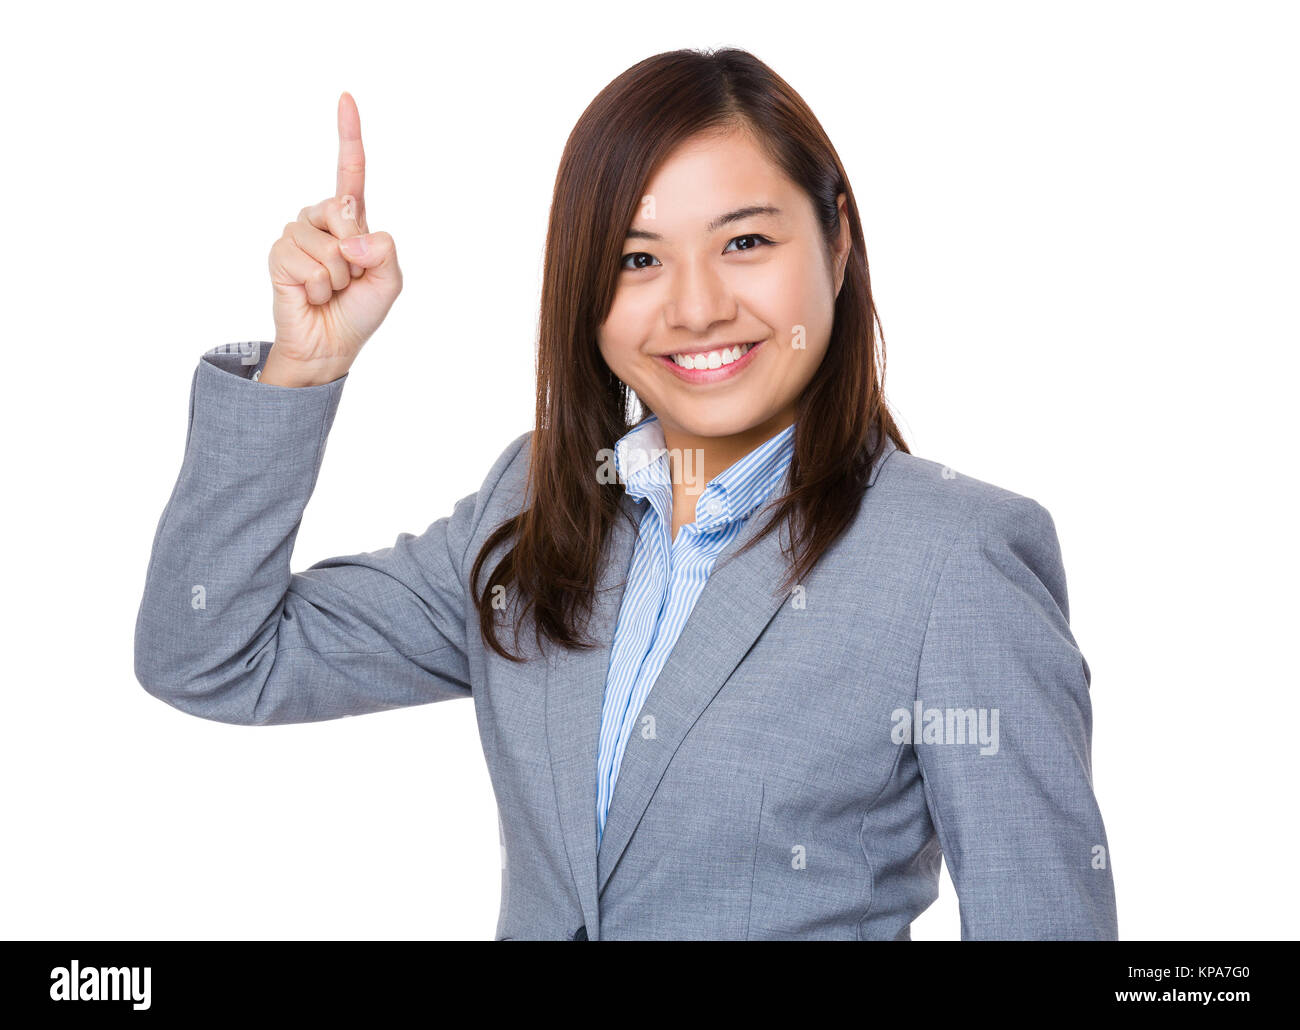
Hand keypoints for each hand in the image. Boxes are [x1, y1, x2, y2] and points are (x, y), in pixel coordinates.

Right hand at [263, 91, 402, 386]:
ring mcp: (297, 236)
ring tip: (330, 291)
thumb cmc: (360, 311)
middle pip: (344, 214)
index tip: (346, 97)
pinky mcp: (279, 255)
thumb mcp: (390, 280)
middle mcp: (321, 221)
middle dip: (355, 255)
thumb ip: (383, 249)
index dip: (348, 135)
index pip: (349, 171)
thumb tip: (349, 239)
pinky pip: (308, 264)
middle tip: (350, 280)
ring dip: (337, 278)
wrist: (331, 345)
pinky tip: (313, 296)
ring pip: (327, 246)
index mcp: (351, 220)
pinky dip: (319, 287)